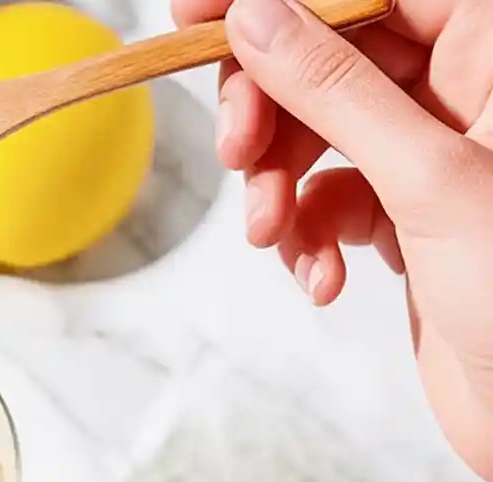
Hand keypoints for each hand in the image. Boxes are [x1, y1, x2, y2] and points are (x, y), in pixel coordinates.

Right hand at [179, 0, 492, 480]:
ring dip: (276, 185)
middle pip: (325, 56)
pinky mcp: (406, 213)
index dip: (277, 0)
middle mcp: (464, 92)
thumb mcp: (431, 179)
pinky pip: (326, 197)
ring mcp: (431, 154)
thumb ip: (337, 89)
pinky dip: (305, 235)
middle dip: (268, 109)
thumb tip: (257, 16)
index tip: (194, 9)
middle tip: (235, 152)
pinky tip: (320, 276)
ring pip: (315, 131)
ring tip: (271, 235)